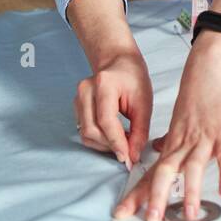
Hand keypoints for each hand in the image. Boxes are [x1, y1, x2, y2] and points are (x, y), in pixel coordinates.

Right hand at [75, 48, 152, 168]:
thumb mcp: (144, 102)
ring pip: (85, 133)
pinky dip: (99, 139)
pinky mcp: (76, 106)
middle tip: (129, 152)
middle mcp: (85, 90)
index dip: (117, 142)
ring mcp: (78, 98)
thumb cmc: (134, 78)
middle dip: (110, 146)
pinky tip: (114, 136)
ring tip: (123, 142)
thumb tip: (133, 155)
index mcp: (104, 84)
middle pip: (92, 130)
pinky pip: (84, 130)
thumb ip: (140, 130)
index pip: (106, 121)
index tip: (128, 158)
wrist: (118, 62)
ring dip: (104, 145)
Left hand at [112, 31, 220, 220]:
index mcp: (172, 143)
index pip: (151, 173)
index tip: (122, 213)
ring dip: (191, 191)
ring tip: (190, 215)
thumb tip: (158, 149)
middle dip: (158, 196)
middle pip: (166, 173)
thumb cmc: (195, 95)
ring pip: (193, 167)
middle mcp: (183, 143)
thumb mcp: (178, 120)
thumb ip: (169, 138)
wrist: (206, 68)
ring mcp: (204, 138)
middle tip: (151, 219)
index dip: (137, 193)